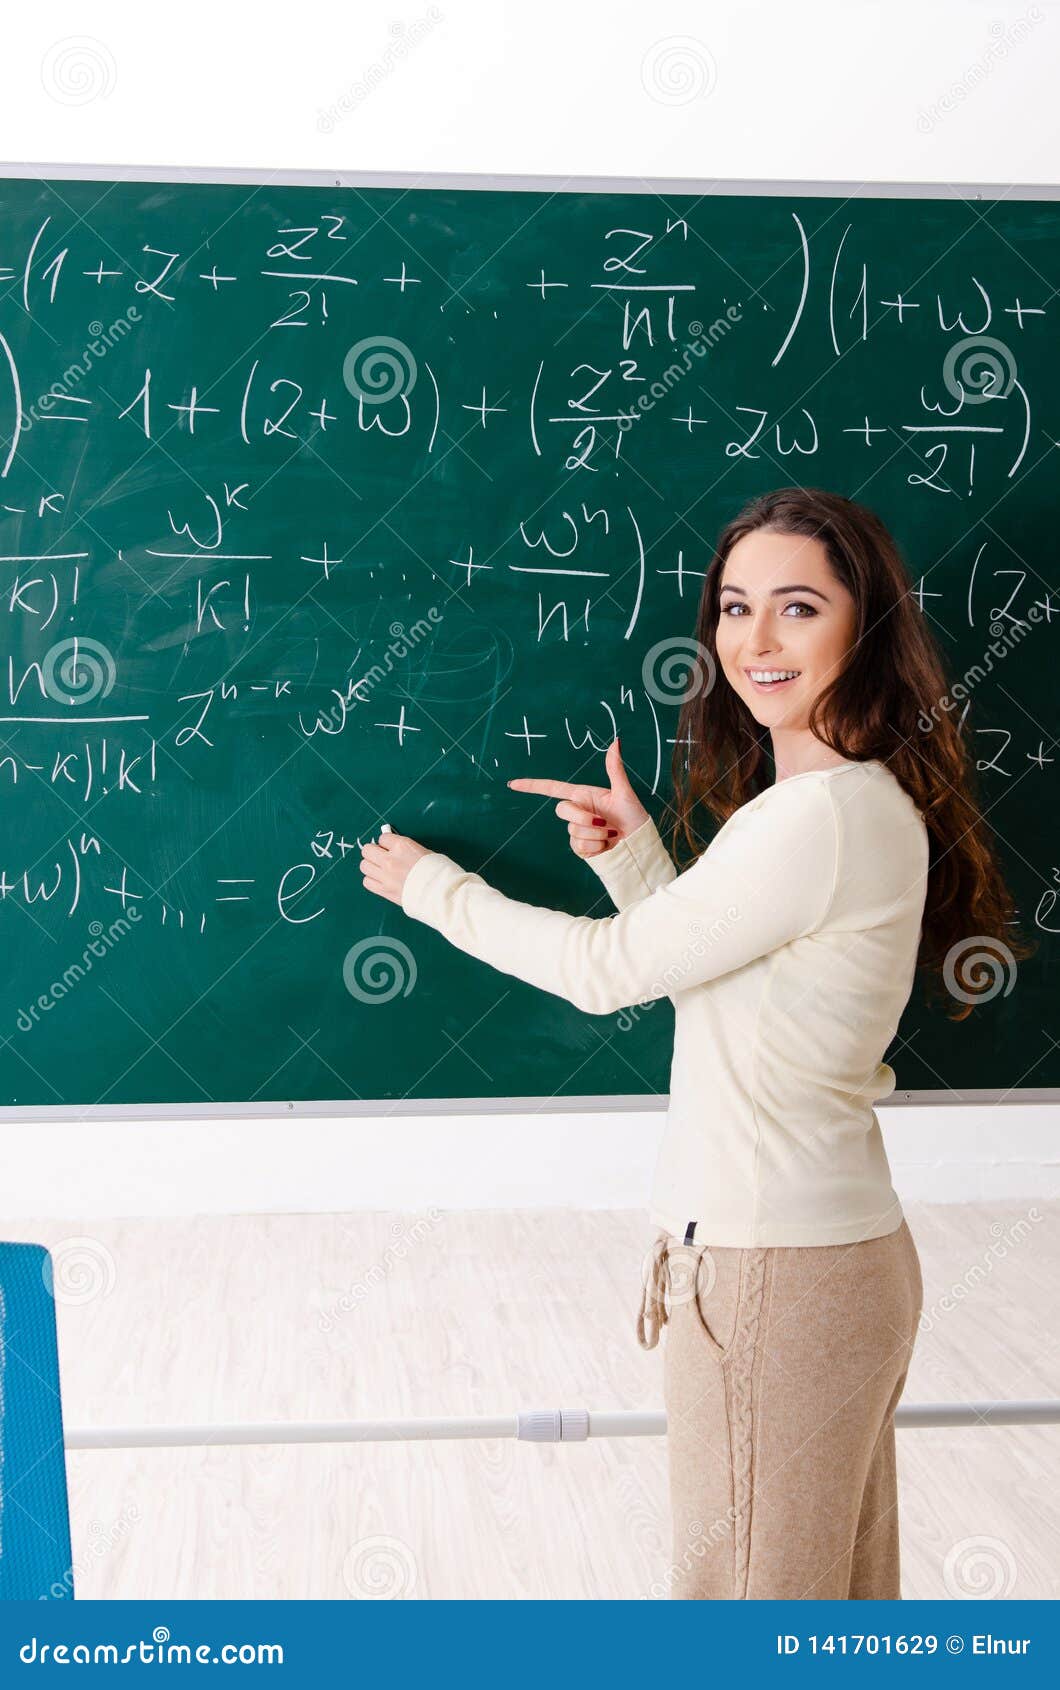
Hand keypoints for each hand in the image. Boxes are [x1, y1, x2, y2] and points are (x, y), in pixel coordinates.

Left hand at [360, 829, 432, 904]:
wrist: (441, 894)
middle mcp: (390, 859)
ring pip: (364, 866)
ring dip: (371, 865)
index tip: (391, 848)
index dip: (387, 843)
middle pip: (367, 850)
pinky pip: (367, 882)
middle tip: (382, 856)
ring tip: (381, 869)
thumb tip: (395, 847)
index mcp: (402, 846)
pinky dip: (372, 880)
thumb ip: (406, 849)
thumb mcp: (425, 852)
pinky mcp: (384, 890)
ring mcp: (385, 876)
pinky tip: (381, 880)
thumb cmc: (439, 871)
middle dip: (374, 852)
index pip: (382, 838)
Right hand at [507, 736, 649, 860]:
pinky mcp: (581, 848)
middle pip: (562, 810)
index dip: (533, 786)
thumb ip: (615, 768)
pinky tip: (606, 847)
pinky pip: (578, 847)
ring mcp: (578, 830)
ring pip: (573, 831)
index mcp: (584, 795)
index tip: (513, 784)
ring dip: (596, 836)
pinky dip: (595, 848)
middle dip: (584, 818)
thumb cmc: (635, 817)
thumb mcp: (624, 792)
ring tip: (612, 835)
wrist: (639, 846)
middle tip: (606, 824)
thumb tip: (616, 741)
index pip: (553, 788)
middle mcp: (578, 811)